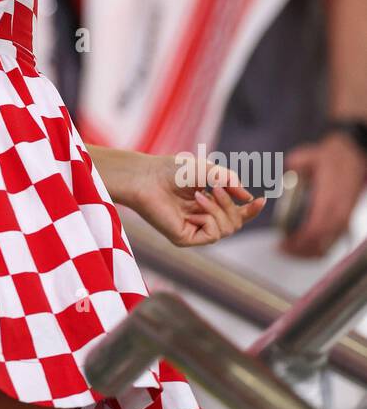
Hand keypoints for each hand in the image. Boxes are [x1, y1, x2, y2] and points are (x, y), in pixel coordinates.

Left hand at [131, 153, 265, 246]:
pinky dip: (211, 216)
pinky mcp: (185, 238)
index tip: (262, 200)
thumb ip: (230, 181)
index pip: (235, 213)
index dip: (250, 210)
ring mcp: (193, 229)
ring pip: (228, 229)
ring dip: (221, 208)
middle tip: (218, 187)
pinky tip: (196, 204)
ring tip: (203, 193)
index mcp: (207, 203)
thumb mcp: (208, 170)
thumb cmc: (172, 170)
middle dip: (232, 204)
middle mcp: (201, 218)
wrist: (148, 177)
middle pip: (235, 223)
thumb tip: (248, 197)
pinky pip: (214, 234)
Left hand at [280, 135, 366, 257]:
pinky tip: (305, 247)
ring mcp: (344, 218)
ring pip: (328, 246)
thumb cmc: (333, 158)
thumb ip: (297, 161)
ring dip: (308, 253)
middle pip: (320, 243)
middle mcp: (338, 212)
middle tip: (281, 248)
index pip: (315, 228)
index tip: (283, 243)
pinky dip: (318, 249)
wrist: (355, 157)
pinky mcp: (346, 221)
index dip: (299, 241)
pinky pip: (333, 243)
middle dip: (299, 250)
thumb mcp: (312, 155)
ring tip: (290, 250)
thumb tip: (286, 168)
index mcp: (329, 198)